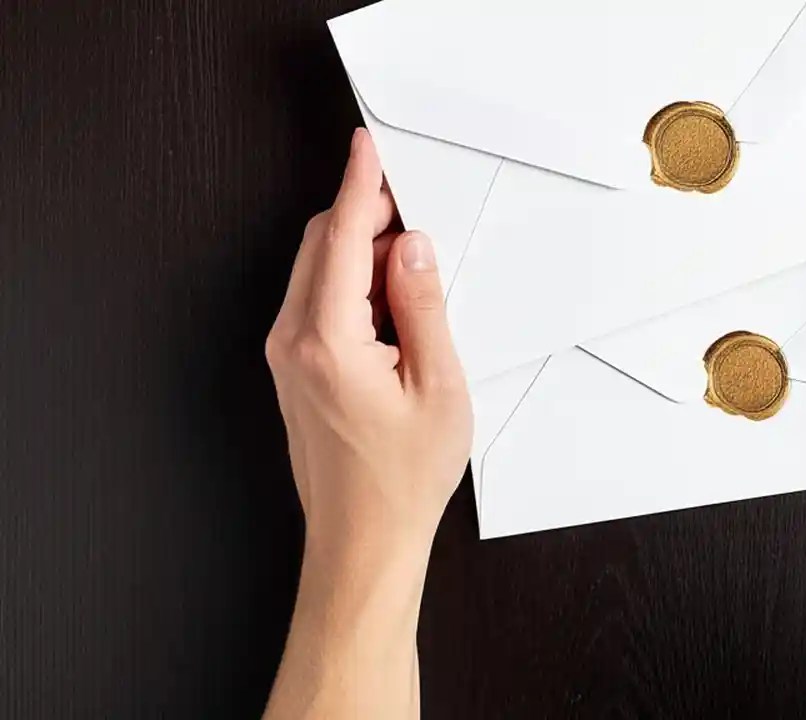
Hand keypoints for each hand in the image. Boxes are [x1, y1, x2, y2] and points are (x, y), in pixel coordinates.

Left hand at [266, 128, 472, 562]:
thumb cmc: (400, 478)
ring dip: (364, 259)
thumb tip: (413, 249)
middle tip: (418, 223)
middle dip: (368, 221)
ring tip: (417, 288)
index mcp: (329, 340)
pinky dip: (354, 290)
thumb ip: (423, 306)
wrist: (363, 540)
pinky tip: (393, 315)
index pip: (342, 237)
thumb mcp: (438, 386)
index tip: (368, 151)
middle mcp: (293, 341)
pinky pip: (318, 304)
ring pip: (320, 273)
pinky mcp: (293, 370)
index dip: (361, 186)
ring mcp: (286, 357)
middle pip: (322, 245)